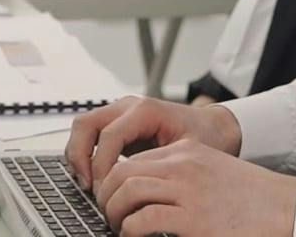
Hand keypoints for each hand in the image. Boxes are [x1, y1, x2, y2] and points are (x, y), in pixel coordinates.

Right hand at [64, 95, 239, 190]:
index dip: (101, 165)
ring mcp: (120, 112)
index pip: (109, 135)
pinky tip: (93, 176)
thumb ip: (160, 167)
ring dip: (79, 154)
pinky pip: (91, 133)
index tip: (104, 189)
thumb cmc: (206, 138)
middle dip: (81, 156)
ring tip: (87, 183)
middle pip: (86, 124)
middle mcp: (128, 106)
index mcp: (145, 110)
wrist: (216, 127)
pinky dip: (86, 153)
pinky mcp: (118, 123)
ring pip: (83, 127)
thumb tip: (134, 189)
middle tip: (88, 185)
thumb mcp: (187, 154)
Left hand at [93, 139, 295, 236]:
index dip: (115, 180)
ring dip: (115, 212)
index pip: (135, 159)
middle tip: (107, 213)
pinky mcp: (194, 220)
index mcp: (188, 153)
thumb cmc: (254, 198)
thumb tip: (152, 195)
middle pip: (124, 172)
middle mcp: (184, 166)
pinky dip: (131, 230)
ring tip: (117, 226)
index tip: (112, 196)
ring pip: (128, 192)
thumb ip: (184, 176)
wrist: (287, 209)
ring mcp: (188, 191)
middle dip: (108, 194)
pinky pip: (144, 220)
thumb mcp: (214, 172)